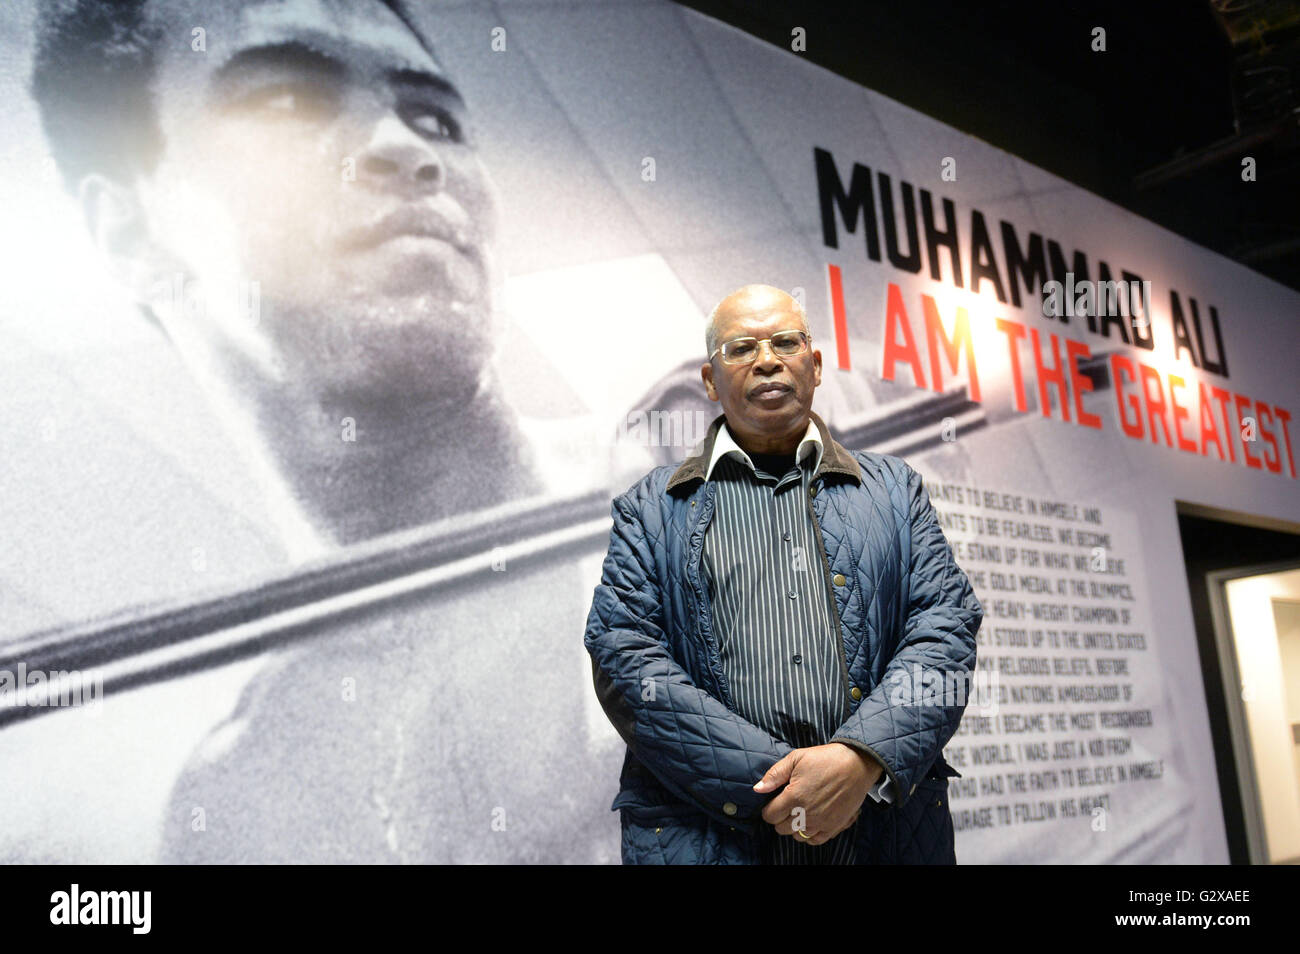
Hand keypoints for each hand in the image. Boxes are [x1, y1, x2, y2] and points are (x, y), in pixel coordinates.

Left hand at [753, 743, 882, 844]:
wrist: (856, 764)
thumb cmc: (826, 758)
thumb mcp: (797, 758)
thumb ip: (775, 774)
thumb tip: (758, 789)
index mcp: (794, 796)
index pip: (770, 816)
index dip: (768, 809)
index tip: (773, 802)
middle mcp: (807, 813)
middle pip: (782, 828)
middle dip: (779, 818)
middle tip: (786, 806)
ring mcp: (821, 822)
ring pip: (797, 836)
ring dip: (794, 827)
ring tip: (798, 812)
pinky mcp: (834, 826)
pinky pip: (815, 840)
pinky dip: (809, 834)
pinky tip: (810, 822)